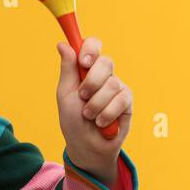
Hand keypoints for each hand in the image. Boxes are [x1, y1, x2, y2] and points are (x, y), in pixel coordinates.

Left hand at [56, 37, 131, 182]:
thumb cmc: (73, 120)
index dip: (91, 49)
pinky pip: (121, 99)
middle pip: (106, 62)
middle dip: (91, 82)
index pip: (93, 45)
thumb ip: (68, 69)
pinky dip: (107, 113)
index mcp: (86, 69)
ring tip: (89, 116)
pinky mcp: (128, 101)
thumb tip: (62, 44)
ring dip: (96, 104)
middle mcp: (103, 75)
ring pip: (111, 84)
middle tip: (83, 96)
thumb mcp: (65, 94)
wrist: (86, 145)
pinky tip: (101, 122)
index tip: (84, 63)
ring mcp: (117, 87)